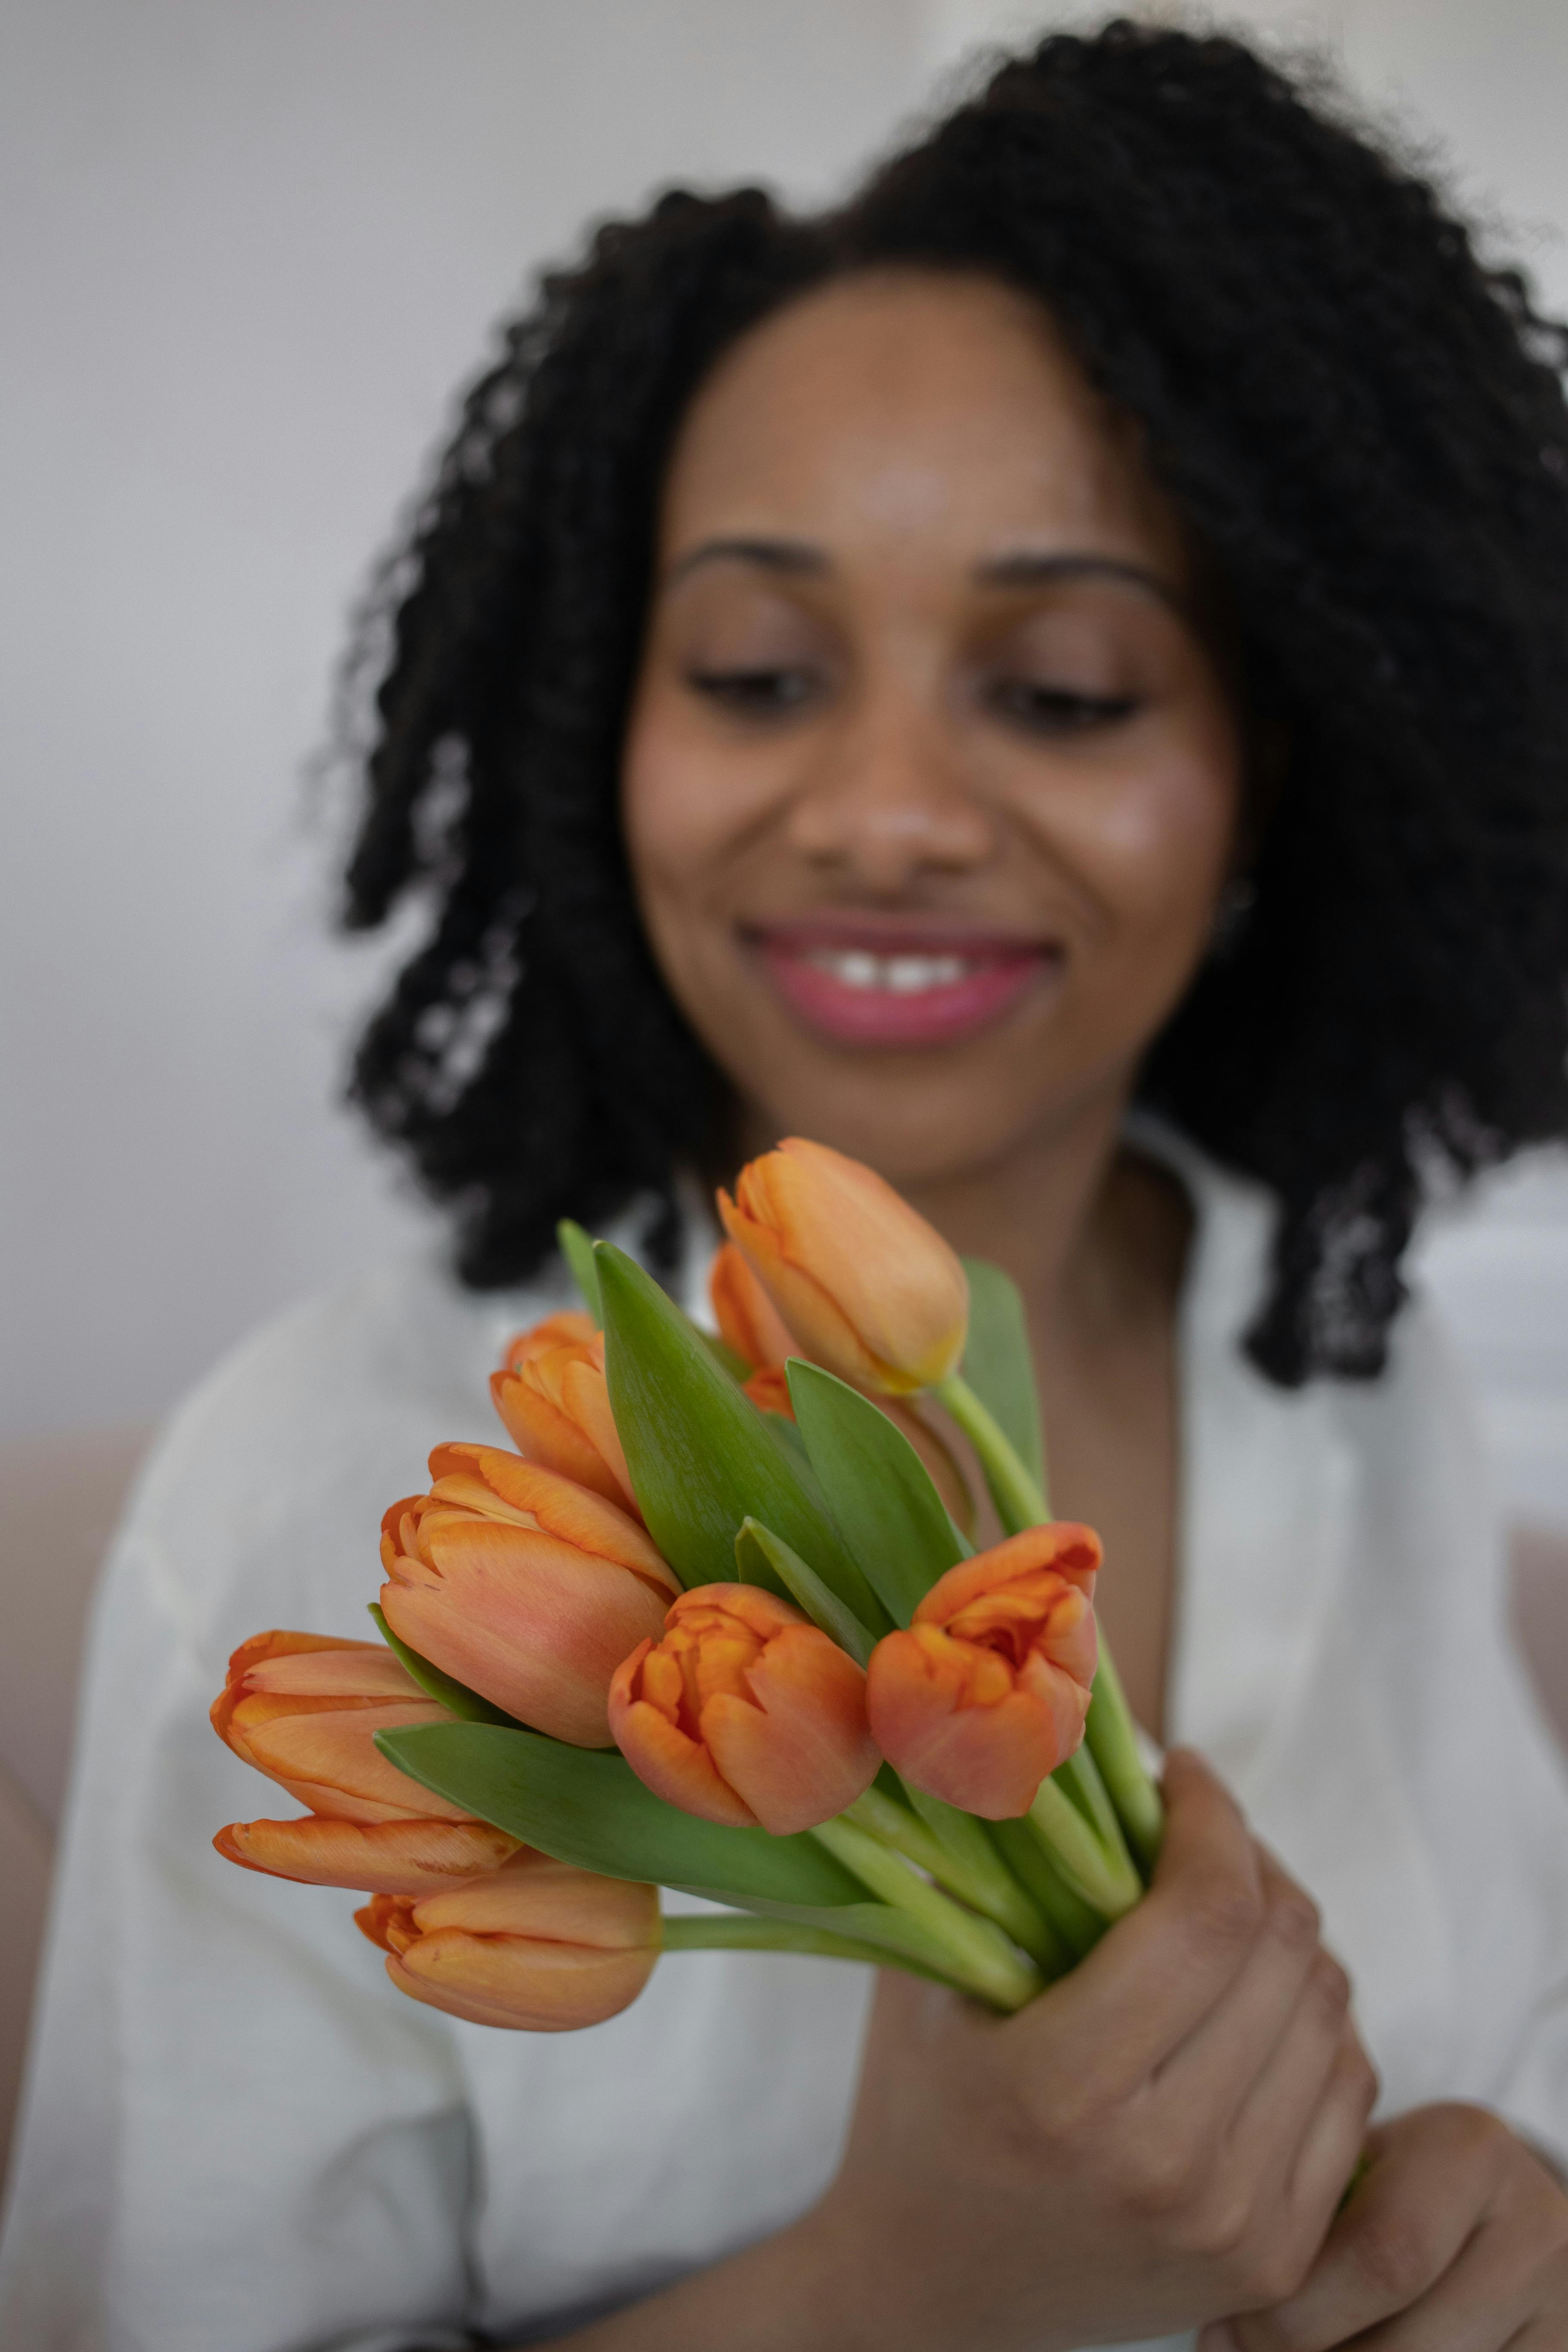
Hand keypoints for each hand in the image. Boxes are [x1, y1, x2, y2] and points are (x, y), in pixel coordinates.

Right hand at [799, 1750, 1376, 2351]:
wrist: (928, 2296)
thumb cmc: (915, 2114)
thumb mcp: (923, 1984)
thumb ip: (976, 1861)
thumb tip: (1032, 1725)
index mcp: (1066, 2091)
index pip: (1208, 1916)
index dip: (1214, 1817)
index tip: (1182, 1773)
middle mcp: (1167, 2166)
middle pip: (1282, 1953)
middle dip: (1252, 1860)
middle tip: (1204, 1830)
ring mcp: (1233, 2223)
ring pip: (1328, 2012)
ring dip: (1287, 1937)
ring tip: (1226, 1909)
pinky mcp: (1276, 2259)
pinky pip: (1348, 2088)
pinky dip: (1312, 2022)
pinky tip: (1251, 1999)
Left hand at [1198, 2104, 1567, 2350]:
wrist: (1497, 2216)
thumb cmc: (1394, 2190)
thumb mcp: (1360, 2173)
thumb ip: (1307, 2213)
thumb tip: (1220, 2317)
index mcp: (1469, 2149)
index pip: (1381, 2253)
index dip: (1292, 2314)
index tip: (1221, 2334)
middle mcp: (1536, 2223)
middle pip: (1410, 2341)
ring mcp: (1559, 2302)